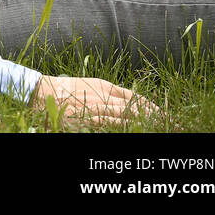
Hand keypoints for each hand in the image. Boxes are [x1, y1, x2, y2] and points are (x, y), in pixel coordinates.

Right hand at [30, 75, 160, 127]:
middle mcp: (103, 95)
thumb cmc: (62, 90)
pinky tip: (140, 130)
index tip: (171, 117)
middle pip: (137, 107)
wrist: (37, 92)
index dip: (155, 108)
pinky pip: (112, 123)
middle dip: (158, 117)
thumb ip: (108, 92)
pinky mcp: (88, 118)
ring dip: (148, 122)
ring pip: (128, 115)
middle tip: (177, 126)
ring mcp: (96, 107)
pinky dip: (128, 126)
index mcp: (103, 86)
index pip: (136, 98)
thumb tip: (131, 103)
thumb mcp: (88, 85)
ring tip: (166, 129)